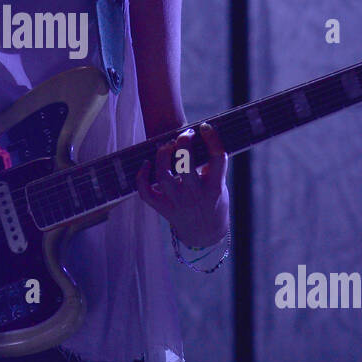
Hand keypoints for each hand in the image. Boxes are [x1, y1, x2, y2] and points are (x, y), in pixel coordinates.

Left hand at [136, 122, 228, 247]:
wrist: (205, 234)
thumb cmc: (213, 201)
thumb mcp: (219, 185)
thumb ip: (211, 166)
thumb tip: (198, 136)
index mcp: (215, 187)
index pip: (217, 158)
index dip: (212, 138)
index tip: (204, 127)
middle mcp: (195, 195)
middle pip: (186, 165)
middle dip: (183, 144)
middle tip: (185, 135)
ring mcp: (178, 203)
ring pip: (163, 177)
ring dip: (162, 157)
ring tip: (166, 146)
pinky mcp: (163, 208)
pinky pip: (146, 193)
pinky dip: (141, 177)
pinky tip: (146, 164)